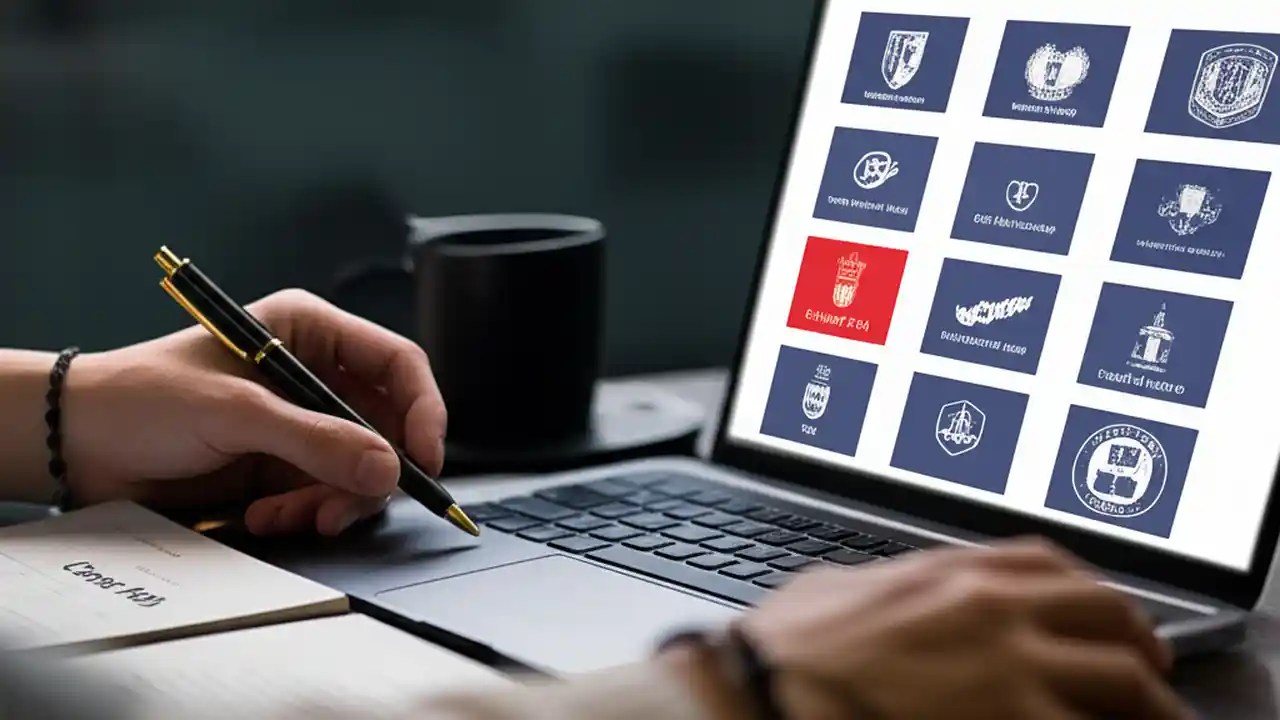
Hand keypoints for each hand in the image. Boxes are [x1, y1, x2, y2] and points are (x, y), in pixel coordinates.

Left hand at [61, 289, 445, 536]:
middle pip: (386, 426)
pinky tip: (266, 516)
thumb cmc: (142, 399)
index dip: (422, 410)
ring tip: (288, 515)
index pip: (396, 364)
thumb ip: (316, 441)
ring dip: (333, 500)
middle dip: (371, 472)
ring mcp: (302, 424)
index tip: (424, 459)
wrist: (79, 446)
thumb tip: (388, 471)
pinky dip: (306, 513)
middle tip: (344, 505)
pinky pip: (327, 495)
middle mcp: (314, 375)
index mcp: (309, 331)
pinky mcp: (285, 466)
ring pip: (362, 469)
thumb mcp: (235, 413)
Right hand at [704, 539, 1190, 718]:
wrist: (763, 689)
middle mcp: (992, 610)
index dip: (1088, 592)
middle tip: (1147, 674)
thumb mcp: (832, 592)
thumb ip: (876, 587)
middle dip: (1138, 643)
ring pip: (1125, 679)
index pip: (1046, 562)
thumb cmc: (784, 650)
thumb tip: (874, 596)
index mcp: (947, 574)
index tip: (1102, 615)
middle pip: (1106, 611)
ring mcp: (1011, 670)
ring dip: (1149, 703)